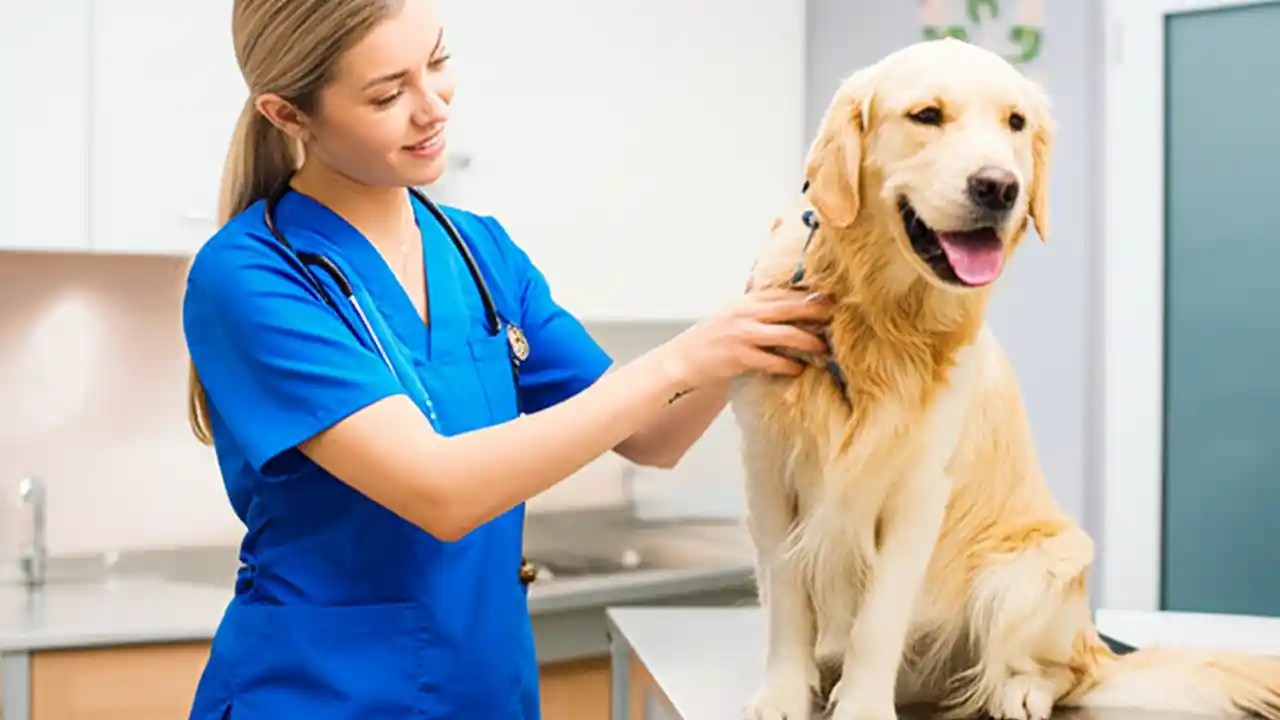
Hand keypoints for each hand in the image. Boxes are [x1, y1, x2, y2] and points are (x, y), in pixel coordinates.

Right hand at [659, 288, 834, 391]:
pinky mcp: (739, 356)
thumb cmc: (709, 342)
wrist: (680, 361)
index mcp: (743, 301)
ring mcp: (741, 334)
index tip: (828, 297)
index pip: (780, 293)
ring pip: (785, 334)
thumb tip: (786, 311)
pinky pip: (772, 360)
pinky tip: (799, 368)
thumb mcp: (730, 316)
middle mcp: (744, 313)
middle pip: (788, 308)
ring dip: (808, 341)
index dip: (806, 295)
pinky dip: (788, 365)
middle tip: (836, 313)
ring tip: (824, 348)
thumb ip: (755, 311)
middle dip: (815, 309)